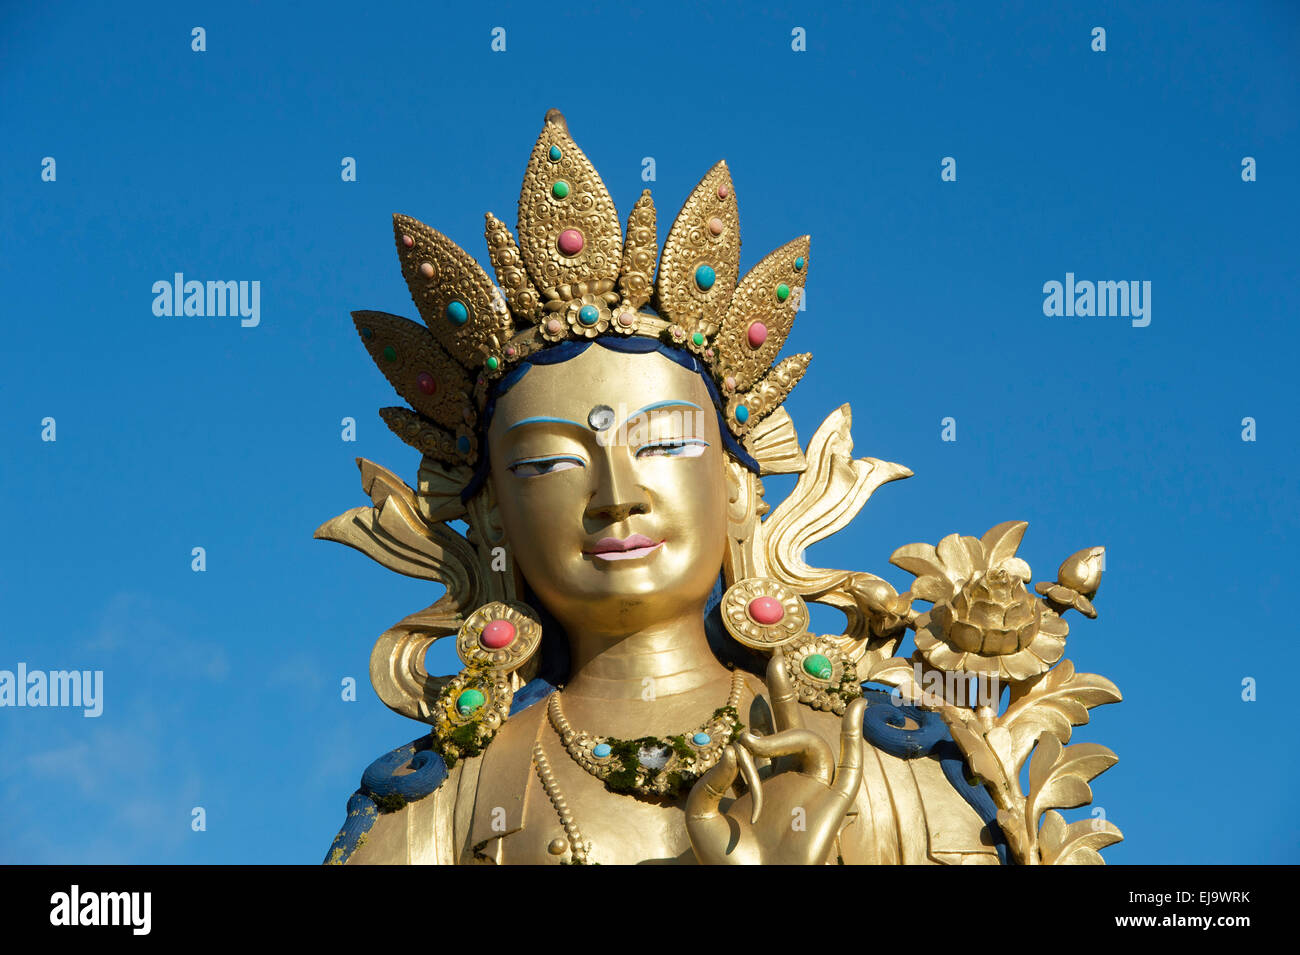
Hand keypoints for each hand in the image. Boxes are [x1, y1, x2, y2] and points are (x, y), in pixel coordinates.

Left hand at [686, 654, 866, 863]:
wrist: (752, 887)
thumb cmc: (723, 861)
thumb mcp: (699, 815)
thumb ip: (711, 779)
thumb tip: (735, 747)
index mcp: (758, 784)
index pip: (762, 740)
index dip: (757, 716)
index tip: (749, 689)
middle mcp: (787, 782)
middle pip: (790, 728)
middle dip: (782, 695)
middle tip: (774, 661)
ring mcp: (811, 790)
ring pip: (811, 744)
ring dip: (785, 735)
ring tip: (752, 743)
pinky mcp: (831, 805)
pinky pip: (849, 768)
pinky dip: (855, 738)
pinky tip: (855, 708)